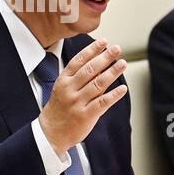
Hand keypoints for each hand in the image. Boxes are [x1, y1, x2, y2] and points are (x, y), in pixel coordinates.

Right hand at [37, 38, 127, 156]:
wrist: (50, 133)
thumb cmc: (59, 109)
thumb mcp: (64, 88)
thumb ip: (80, 77)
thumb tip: (99, 64)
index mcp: (64, 80)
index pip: (79, 60)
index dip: (92, 50)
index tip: (104, 42)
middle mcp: (70, 89)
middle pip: (90, 70)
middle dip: (105, 57)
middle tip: (116, 49)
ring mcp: (78, 102)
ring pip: (98, 84)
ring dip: (112, 72)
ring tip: (122, 63)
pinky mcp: (85, 115)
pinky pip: (102, 103)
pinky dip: (113, 95)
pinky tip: (122, 88)